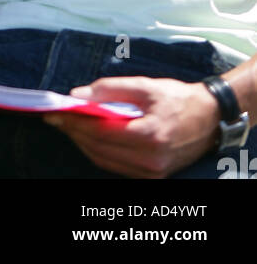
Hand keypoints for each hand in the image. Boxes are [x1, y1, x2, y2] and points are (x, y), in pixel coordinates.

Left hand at [43, 76, 219, 177]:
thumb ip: (109, 89)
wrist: (210, 118)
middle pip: (99, 149)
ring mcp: (152, 173)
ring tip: (69, 125)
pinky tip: (90, 137)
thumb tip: (77, 95)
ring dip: (83, 143)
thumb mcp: (144, 86)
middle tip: (55, 118)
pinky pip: (117, 166)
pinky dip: (99, 152)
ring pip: (105, 161)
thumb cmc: (178, 98)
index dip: (74, 123)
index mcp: (150, 136)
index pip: (100, 133)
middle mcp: (150, 161)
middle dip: (74, 133)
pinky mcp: (152, 176)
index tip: (53, 112)